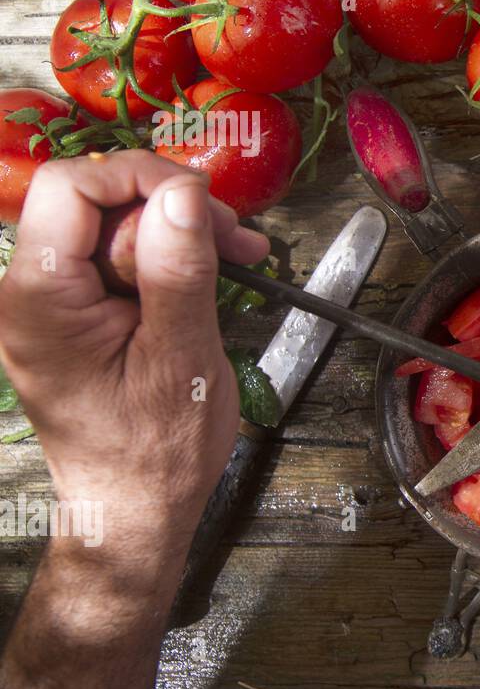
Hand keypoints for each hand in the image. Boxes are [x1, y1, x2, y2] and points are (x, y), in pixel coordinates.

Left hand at [0, 150, 267, 688]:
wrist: (136, 511)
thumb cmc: (157, 452)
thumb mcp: (181, 358)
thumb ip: (177, 270)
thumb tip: (183, 192)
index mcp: (39, 300)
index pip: (68, 188)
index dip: (138, 177)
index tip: (202, 201)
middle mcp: (30, 293)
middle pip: (95, 203)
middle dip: (170, 209)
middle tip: (236, 239)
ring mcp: (52, 304)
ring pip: (113, 226)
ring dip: (178, 232)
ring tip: (240, 253)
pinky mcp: (76, 314)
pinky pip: (119, 260)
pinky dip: (168, 258)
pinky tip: (217, 267)